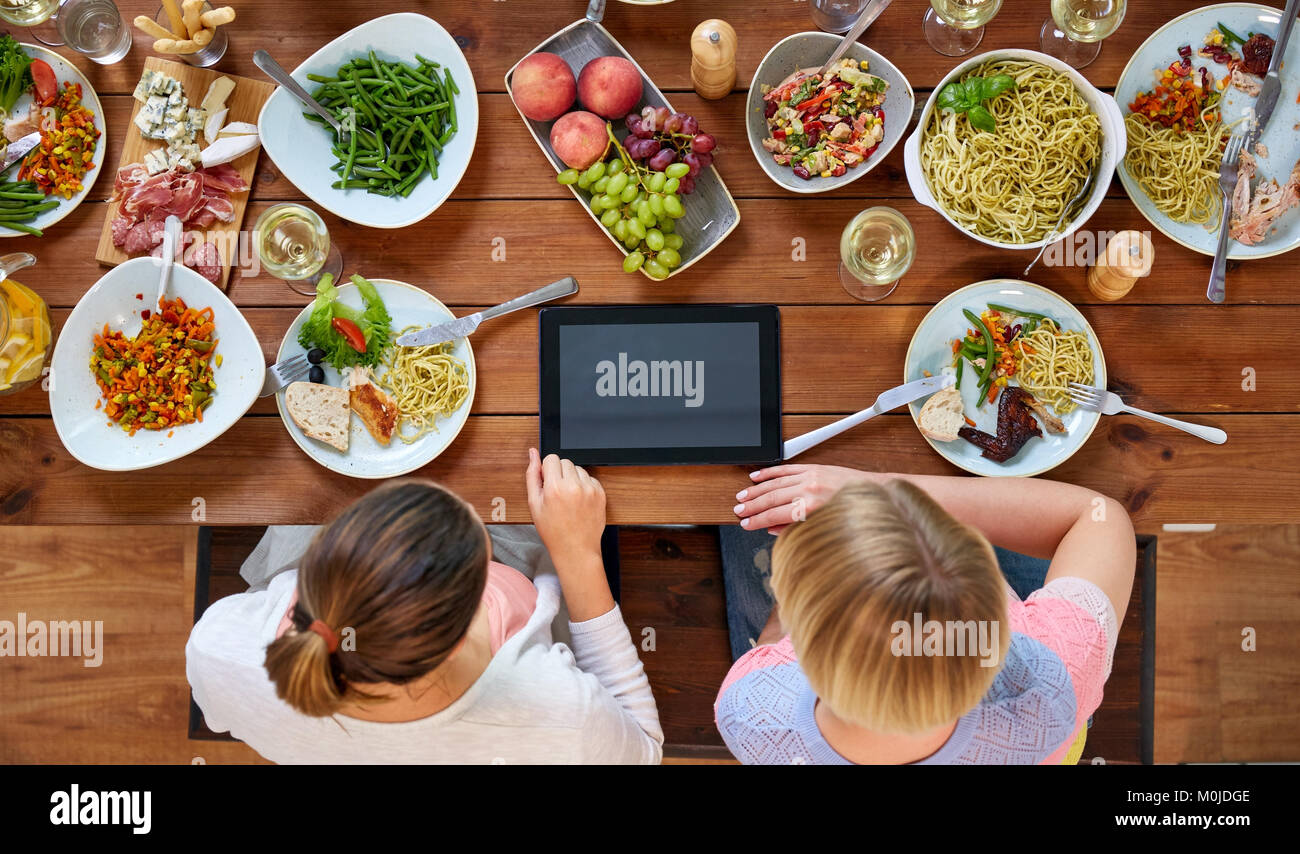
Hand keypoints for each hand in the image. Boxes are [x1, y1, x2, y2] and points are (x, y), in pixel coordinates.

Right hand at [525, 449, 614, 621]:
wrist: (576, 549)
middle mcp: (574, 486)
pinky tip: (578, 501)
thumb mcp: (535, 504)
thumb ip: (532, 475)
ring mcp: (589, 489)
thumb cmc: (553, 531)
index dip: (547, 470)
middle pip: (565, 461)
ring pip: (578, 469)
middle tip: (557, 493)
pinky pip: (590, 478)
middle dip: (559, 473)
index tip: (547, 482)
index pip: (551, 458)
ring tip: (568, 498)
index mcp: (555, 488)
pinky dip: (584, 485)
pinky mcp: (600, 493)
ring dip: (572, 478)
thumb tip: (533, 453)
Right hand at [733, 464, 873, 532]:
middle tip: (738, 510)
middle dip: (752, 505)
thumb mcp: (825, 526)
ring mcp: (811, 476)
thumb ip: (796, 527)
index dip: (757, 520)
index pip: (775, 514)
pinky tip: (757, 477)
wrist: (876, 492)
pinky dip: (770, 473)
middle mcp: (809, 490)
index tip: (745, 524)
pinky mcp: (814, 467)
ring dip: (756, 490)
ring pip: (775, 482)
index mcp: (811, 507)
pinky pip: (786, 469)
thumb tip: (774, 528)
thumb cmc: (855, 513)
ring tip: (742, 496)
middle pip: (771, 497)